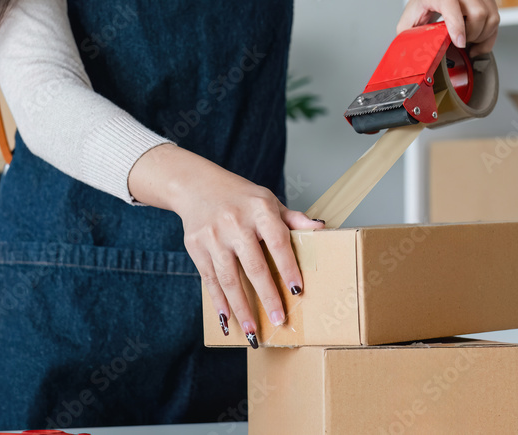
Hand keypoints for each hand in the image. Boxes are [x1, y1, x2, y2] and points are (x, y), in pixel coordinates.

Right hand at [127, 143, 323, 345]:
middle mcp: (235, 223)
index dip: (288, 267)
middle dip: (267, 296)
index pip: (278, 242)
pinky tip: (227, 320)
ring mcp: (214, 236)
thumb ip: (293, 219)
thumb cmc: (241, 197)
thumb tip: (321, 229)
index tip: (297, 291)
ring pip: (229, 278)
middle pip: (254, 266)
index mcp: (260, 210)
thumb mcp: (268, 200)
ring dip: (242, 307)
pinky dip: (219, 302)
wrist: (196, 185)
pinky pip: (210, 280)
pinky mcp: (196, 247)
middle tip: (279, 320)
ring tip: (254, 331)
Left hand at [397, 0, 500, 56]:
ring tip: (467, 38)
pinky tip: (476, 38)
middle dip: (470, 35)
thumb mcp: (412, 11)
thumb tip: (410, 55)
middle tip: (458, 42)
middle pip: (477, 14)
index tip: (459, 42)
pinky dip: (488, 35)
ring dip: (481, 36)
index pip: (449, 4)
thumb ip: (408, 33)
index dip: (456, 25)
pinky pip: (496, 21)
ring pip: (490, 18)